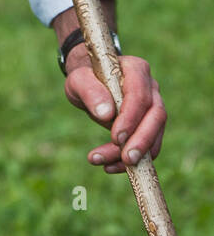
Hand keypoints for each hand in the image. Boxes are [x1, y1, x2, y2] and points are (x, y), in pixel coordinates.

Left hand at [63, 47, 166, 173]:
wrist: (90, 84)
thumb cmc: (86, 78)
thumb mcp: (79, 81)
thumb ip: (90, 91)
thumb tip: (106, 114)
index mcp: (136, 69)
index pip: (139, 94)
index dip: (131, 117)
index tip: (117, 137)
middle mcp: (151, 88)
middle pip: (156, 115)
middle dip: (142, 140)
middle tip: (126, 159)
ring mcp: (154, 107)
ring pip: (155, 133)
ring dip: (136, 154)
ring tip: (107, 165)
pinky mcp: (150, 126)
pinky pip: (148, 146)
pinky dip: (131, 160)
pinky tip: (109, 166)